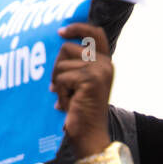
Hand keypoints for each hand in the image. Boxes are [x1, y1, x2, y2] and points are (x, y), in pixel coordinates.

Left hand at [50, 23, 113, 154]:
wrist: (90, 136)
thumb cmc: (80, 111)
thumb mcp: (80, 83)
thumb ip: (76, 64)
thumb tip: (58, 44)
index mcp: (105, 62)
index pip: (95, 33)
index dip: (77, 28)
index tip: (60, 32)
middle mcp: (105, 63)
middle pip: (67, 47)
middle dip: (57, 66)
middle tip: (59, 87)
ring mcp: (100, 69)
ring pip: (61, 64)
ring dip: (58, 83)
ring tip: (67, 99)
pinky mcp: (91, 79)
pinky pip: (61, 78)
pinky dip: (60, 93)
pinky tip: (68, 105)